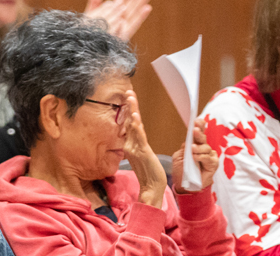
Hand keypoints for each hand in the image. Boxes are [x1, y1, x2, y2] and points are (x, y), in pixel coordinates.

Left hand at [83, 0, 155, 40]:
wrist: (87, 51)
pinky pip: (133, 25)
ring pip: (135, 11)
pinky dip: (140, 17)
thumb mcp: (89, 17)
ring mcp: (123, 28)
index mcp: (113, 13)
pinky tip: (147, 7)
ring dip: (143, 0)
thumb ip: (94, 3)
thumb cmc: (87, 36)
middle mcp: (121, 19)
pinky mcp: (124, 36)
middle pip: (132, 2)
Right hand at [122, 91, 166, 207]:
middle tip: (128, 92)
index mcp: (130, 144)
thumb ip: (138, 143)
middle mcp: (130, 144)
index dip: (130, 109)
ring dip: (132, 111)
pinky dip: (136, 126)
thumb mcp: (143, 155)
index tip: (129, 97)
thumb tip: (135, 131)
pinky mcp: (141, 152)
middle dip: (129, 106)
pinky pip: (138, 137)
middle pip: (129, 121)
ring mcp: (134, 148)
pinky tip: (135, 117)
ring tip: (130, 98)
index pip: (130, 123)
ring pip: (132, 126)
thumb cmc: (149, 172)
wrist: (151, 187)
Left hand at [172, 117, 217, 193]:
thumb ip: (184, 149)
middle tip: (195, 129)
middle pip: (203, 138)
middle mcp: (203, 148)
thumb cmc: (182, 171)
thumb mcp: (179, 158)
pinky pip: (208, 158)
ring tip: (192, 149)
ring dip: (198, 148)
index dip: (199, 126)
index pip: (198, 133)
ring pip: (205, 147)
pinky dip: (201, 157)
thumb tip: (188, 141)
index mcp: (195, 144)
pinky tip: (195, 157)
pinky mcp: (213, 164)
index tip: (196, 120)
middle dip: (199, 133)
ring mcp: (209, 155)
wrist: (185, 187)